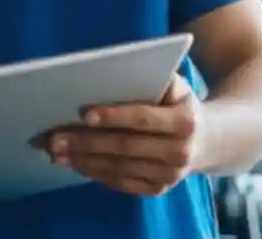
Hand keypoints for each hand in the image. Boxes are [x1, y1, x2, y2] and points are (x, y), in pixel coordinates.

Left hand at [46, 73, 203, 195]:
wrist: (207, 141)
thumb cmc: (180, 104)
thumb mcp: (178, 86)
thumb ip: (156, 77)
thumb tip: (115, 71)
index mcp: (185, 122)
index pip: (143, 119)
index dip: (114, 116)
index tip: (84, 114)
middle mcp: (179, 152)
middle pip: (125, 147)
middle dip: (86, 142)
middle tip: (54, 138)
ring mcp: (169, 176)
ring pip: (120, 168)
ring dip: (84, 161)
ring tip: (56, 153)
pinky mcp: (158, 189)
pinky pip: (122, 183)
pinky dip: (96, 174)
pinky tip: (76, 164)